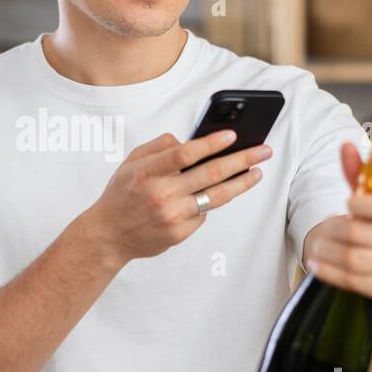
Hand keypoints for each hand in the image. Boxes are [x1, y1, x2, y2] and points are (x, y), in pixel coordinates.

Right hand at [83, 131, 272, 263]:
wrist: (108, 235)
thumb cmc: (122, 194)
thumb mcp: (130, 163)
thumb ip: (158, 147)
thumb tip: (189, 140)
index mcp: (148, 172)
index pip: (185, 154)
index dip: (211, 143)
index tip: (232, 136)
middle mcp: (161, 194)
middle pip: (210, 174)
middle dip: (241, 160)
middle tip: (262, 151)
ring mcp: (172, 216)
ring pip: (216, 197)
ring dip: (242, 183)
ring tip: (257, 172)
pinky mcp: (179, 234)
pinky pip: (204, 214)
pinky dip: (211, 202)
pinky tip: (217, 194)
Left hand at [304, 141, 371, 314]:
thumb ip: (361, 176)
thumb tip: (345, 146)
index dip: (358, 205)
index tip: (347, 204)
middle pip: (360, 234)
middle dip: (332, 230)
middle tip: (321, 228)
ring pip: (353, 260)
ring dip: (326, 252)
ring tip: (315, 246)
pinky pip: (353, 282)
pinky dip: (329, 272)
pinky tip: (317, 265)